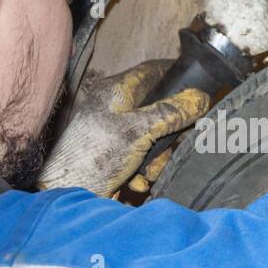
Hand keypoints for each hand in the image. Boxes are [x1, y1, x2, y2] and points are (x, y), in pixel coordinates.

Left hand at [36, 61, 209, 196]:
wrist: (67, 195)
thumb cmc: (92, 157)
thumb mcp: (137, 131)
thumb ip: (170, 113)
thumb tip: (200, 97)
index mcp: (116, 91)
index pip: (152, 71)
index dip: (177, 76)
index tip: (199, 88)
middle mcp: (116, 108)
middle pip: (160, 109)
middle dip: (170, 133)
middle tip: (173, 146)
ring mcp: (116, 132)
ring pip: (155, 136)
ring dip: (158, 157)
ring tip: (148, 171)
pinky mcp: (117, 155)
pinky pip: (143, 156)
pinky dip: (145, 169)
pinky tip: (136, 180)